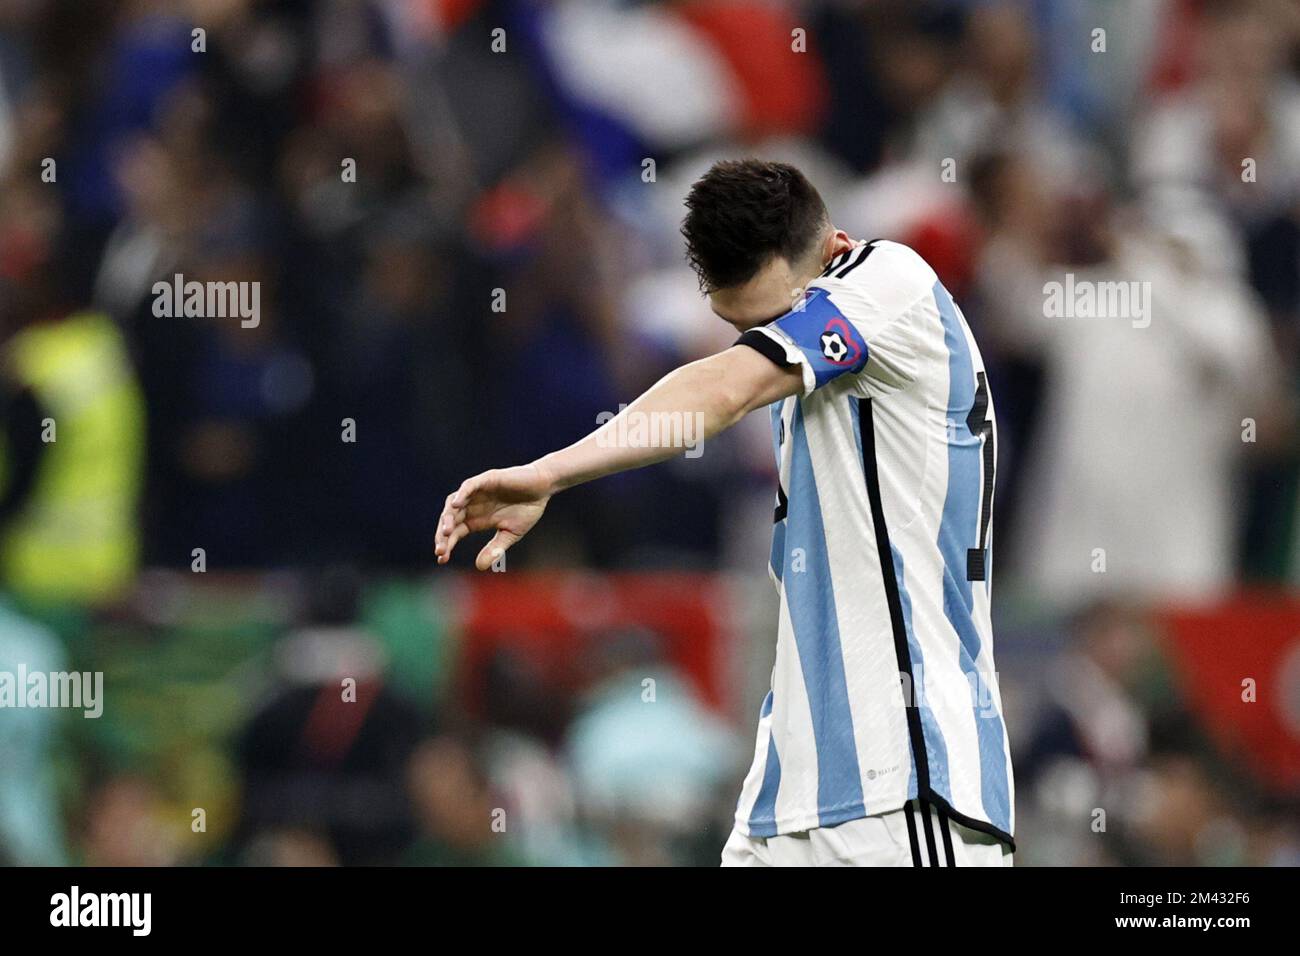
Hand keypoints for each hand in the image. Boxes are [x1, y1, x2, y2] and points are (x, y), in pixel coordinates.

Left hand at [435, 462, 553, 569]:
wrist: (543, 488)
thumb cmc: (527, 509)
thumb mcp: (511, 534)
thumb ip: (495, 549)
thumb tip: (479, 567)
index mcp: (476, 519)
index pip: (455, 533)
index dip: (447, 545)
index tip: (442, 559)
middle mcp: (472, 506)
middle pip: (449, 520)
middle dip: (443, 535)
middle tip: (440, 550)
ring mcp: (477, 492)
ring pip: (454, 503)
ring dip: (447, 517)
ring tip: (446, 532)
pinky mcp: (487, 479)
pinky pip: (469, 486)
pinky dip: (461, 494)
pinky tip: (456, 506)